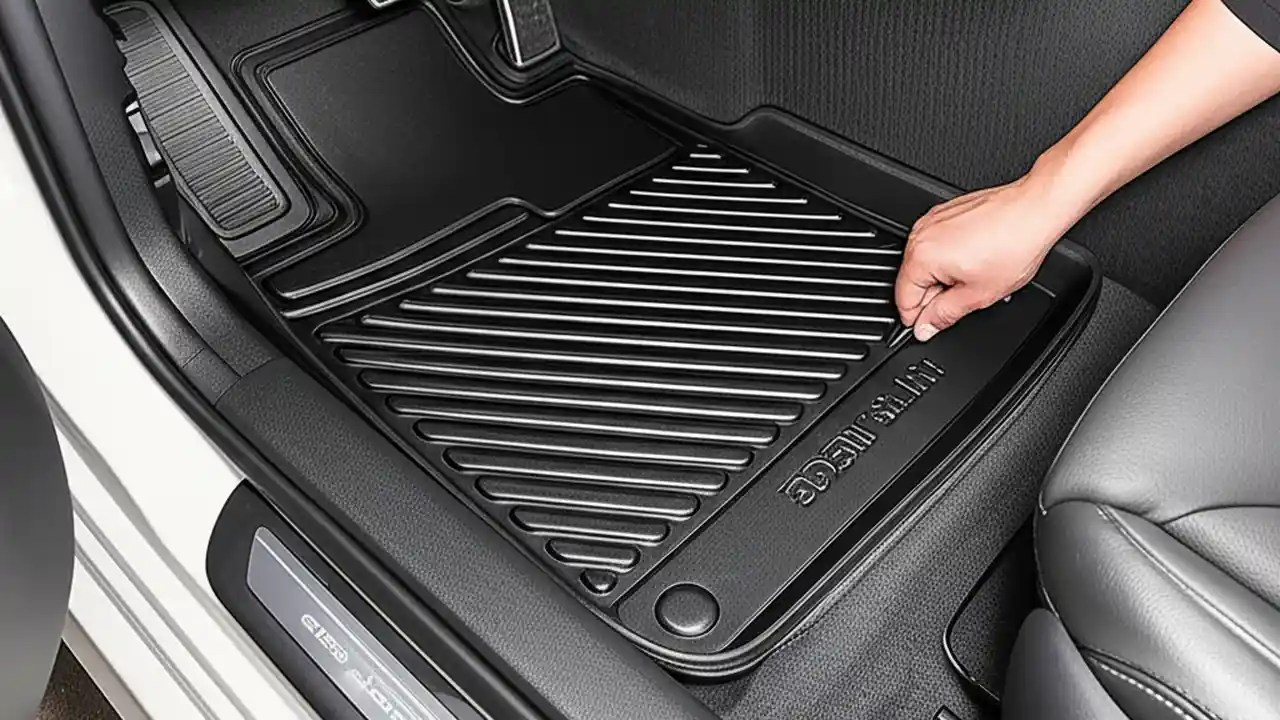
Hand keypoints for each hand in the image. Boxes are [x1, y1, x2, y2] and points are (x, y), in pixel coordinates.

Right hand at [895, 173, 1081, 340]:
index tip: (931, 325)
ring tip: (975, 272)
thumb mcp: (978, 295)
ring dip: (943, 274)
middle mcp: (920, 235)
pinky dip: (949, 255)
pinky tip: (975, 256)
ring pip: (924, 262)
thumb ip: (943, 315)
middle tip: (966, 296)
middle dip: (934, 294)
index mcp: (921, 257)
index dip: (919, 319)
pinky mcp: (944, 213)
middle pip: (912, 280)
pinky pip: (936, 243)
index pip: (903, 300)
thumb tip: (924, 328)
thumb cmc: (1014, 245)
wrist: (1035, 209)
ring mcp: (931, 220)